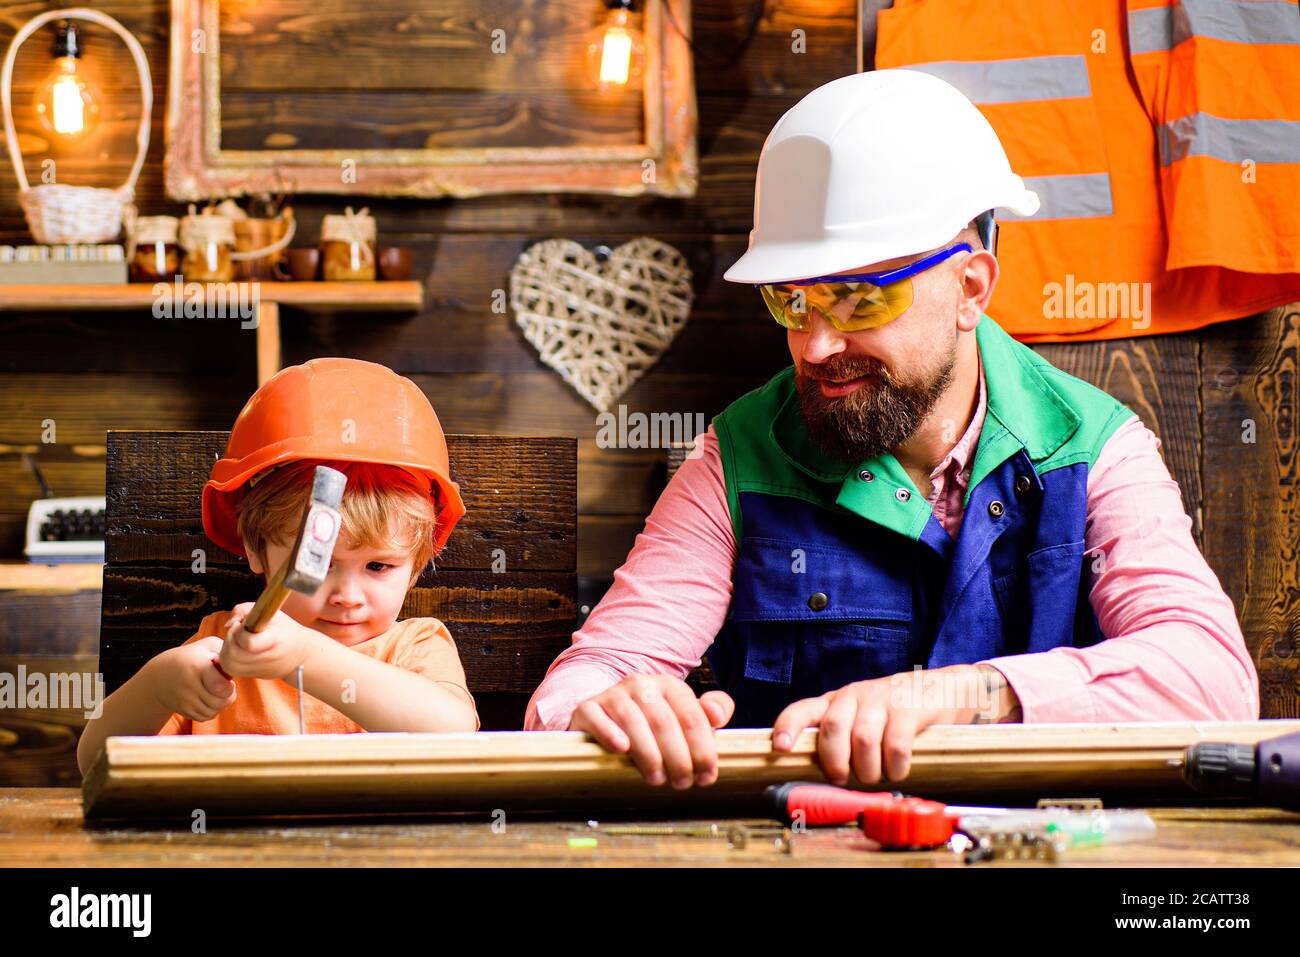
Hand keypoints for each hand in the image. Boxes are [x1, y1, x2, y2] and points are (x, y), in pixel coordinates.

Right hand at [154, 636, 236, 721]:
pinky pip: (205, 717)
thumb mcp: (207, 646)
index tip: (226, 679)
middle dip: (228, 696)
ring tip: (217, 692)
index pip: (220, 687)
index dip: (229, 686)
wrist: (160, 674)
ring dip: (221, 704)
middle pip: (219, 702)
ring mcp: (185, 700)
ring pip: (213, 712)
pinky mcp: (183, 711)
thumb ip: (226, 650)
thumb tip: (240, 660)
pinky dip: (212, 711)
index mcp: (198, 667)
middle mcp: (190, 686)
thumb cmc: (192, 657)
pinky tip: (209, 699)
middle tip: (225, 687)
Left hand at [219, 602, 320, 680]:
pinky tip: (236, 648)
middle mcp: (266, 659)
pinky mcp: (252, 676)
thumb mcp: (273, 613)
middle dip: (229, 638)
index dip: (238, 631)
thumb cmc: (286, 631)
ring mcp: (258, 670)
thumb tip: (229, 624)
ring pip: (228, 663)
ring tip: (235, 639)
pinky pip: (230, 669)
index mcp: (274, 641)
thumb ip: (247, 610)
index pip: (249, 643)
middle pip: (233, 654)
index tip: (240, 623)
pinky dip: (227, 658)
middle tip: (236, 630)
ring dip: (226, 648)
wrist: (300, 655)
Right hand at [568, 675, 735, 788]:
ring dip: (648, 754)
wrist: (603, 717)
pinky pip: (597, 718)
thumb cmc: (649, 724)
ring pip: (633, 722)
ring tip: (656, 779)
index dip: (703, 748)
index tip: (706, 776)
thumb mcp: (681, 716)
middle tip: (682, 783)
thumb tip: (719, 715)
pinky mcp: (587, 708)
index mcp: (669, 685)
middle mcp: (641, 684)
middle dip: (678, 757)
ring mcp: (612, 695)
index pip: (691, 716)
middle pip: (664, 721)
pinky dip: (609, 733)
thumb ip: (708, 713)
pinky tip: (621, 750)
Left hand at [771, 664, 1021, 785]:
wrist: (944, 688)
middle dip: (834, 762)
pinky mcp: (909, 708)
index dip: (787, 727)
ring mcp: (882, 700)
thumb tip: (822, 778)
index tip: (780, 748)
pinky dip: (895, 766)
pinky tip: (898, 769)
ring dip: (867, 768)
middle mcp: (854, 696)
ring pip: (862, 739)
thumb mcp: (862, 717)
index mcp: (837, 701)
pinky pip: (895, 744)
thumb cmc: (897, 711)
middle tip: (843, 778)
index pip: (802, 710)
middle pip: (832, 729)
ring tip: (877, 776)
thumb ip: (842, 739)